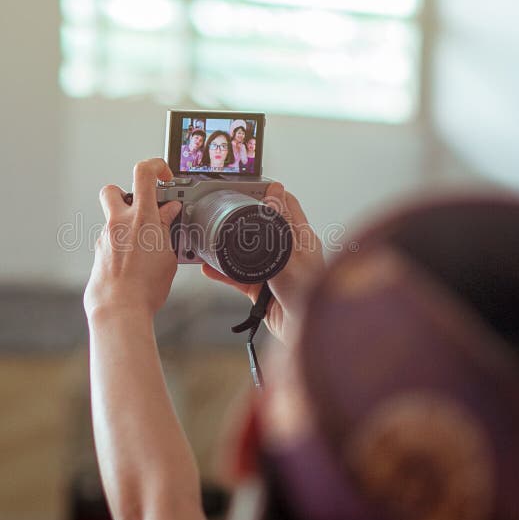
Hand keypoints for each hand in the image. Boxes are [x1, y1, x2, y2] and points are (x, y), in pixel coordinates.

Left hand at [84, 158, 181, 321]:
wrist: (119, 309)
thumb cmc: (146, 287)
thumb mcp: (168, 255)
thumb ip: (166, 229)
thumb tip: (169, 213)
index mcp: (141, 217)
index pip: (144, 172)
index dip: (156, 166)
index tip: (165, 176)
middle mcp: (118, 223)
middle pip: (114, 190)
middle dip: (128, 194)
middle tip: (144, 209)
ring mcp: (105, 239)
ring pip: (114, 220)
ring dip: (128, 226)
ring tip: (147, 246)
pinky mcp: (99, 255)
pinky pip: (112, 242)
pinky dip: (124, 247)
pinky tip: (136, 265)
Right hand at [201, 183, 323, 343]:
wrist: (304, 333)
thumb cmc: (308, 295)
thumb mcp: (291, 255)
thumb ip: (279, 225)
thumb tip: (276, 192)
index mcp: (302, 239)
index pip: (288, 206)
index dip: (272, 194)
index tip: (252, 186)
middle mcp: (288, 253)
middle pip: (263, 228)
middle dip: (243, 221)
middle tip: (223, 211)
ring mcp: (274, 271)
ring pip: (247, 254)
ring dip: (228, 250)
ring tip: (210, 242)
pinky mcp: (262, 291)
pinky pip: (239, 278)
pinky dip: (224, 273)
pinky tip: (210, 269)